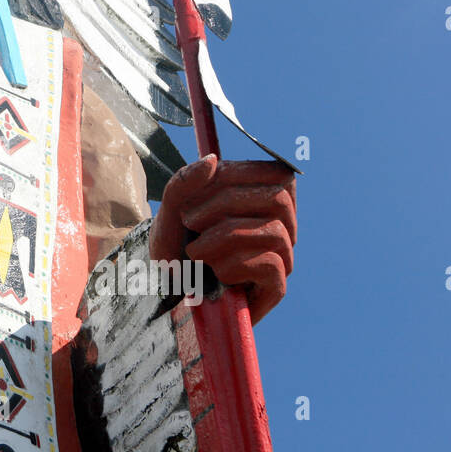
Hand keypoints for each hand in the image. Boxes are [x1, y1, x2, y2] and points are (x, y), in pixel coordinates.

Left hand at [150, 155, 296, 323]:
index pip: (274, 172)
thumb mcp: (172, 209)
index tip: (194, 192)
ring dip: (224, 238)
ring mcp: (282, 255)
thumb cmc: (176, 244)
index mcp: (264, 198)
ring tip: (195, 251)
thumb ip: (185, 182)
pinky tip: (215, 272)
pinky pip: (271, 265)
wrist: (168, 291)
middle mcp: (281, 224)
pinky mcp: (276, 286)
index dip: (234, 175)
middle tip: (189, 220)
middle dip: (226, 204)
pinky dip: (234, 265)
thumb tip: (213, 160)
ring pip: (274, 232)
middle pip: (278, 198)